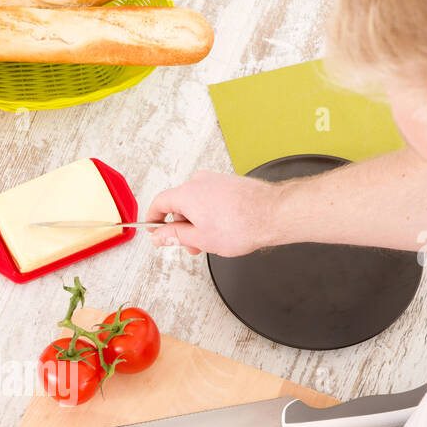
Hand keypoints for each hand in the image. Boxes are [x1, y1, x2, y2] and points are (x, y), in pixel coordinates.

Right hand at [147, 171, 281, 256]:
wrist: (273, 213)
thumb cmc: (242, 225)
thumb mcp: (200, 239)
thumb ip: (174, 236)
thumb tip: (159, 236)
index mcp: (186, 194)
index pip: (159, 203)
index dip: (153, 219)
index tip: (153, 230)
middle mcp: (199, 182)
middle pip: (178, 204)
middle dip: (181, 227)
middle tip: (191, 245)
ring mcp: (215, 180)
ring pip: (196, 203)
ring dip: (197, 222)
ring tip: (212, 240)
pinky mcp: (228, 183)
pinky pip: (210, 198)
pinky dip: (210, 214)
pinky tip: (223, 229)